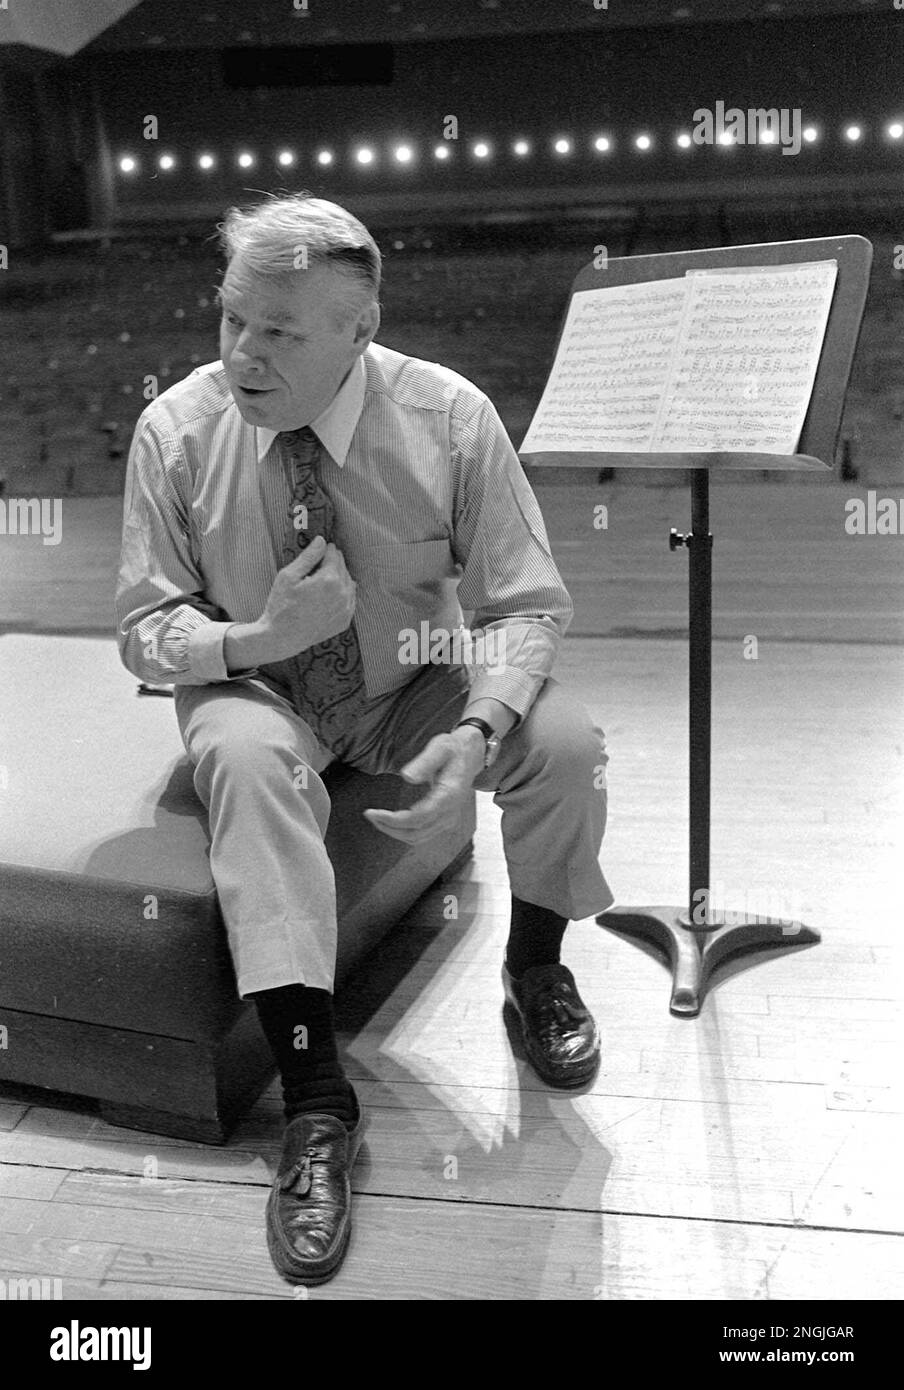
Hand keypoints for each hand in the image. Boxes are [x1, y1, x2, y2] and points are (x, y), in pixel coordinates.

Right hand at [258, 536, 356, 660]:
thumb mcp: (289, 576)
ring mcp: (346, 609)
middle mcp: (343, 593)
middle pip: (342, 566)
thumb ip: (308, 556)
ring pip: (348, 582)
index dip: (323, 551)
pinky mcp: (345, 620)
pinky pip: (349, 599)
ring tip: (318, 584)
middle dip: (330, 564)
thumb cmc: (281, 605)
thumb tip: (322, 540)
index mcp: (329, 579)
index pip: (334, 553)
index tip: (314, 554)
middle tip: (313, 570)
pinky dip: (340, 594)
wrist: (282, 638)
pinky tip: (324, 597)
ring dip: (337, 578)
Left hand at [363, 728, 484, 844]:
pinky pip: (422, 835)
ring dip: (395, 832)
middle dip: (389, 828)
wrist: (471, 755)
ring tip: (377, 818)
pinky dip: (404, 831)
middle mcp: (450, 812)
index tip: (372, 812)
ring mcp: (449, 819)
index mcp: (449, 796)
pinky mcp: (445, 821)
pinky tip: (391, 821)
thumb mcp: (439, 748)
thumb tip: (407, 777)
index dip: (393, 820)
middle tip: (370, 815)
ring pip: (418, 837)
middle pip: (416, 833)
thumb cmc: (453, 749)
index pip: (418, 818)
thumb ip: (424, 762)